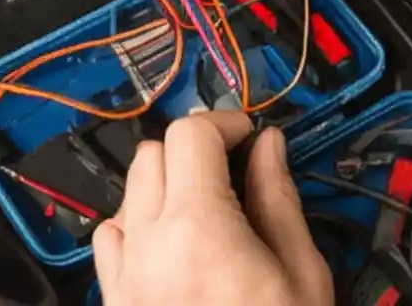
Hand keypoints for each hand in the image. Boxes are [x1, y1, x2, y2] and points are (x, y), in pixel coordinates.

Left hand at [92, 113, 332, 305]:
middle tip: (234, 168)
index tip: (250, 136)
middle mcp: (148, 244)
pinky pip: (109, 240)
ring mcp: (124, 276)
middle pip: (153, 154)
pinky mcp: (115, 302)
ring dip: (164, 185)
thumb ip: (278, 199)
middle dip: (194, 150)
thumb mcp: (301, 272)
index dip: (225, 123)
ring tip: (207, 209)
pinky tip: (171, 244)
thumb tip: (269, 148)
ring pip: (127, 194)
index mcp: (199, 227)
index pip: (191, 135)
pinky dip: (136, 226)